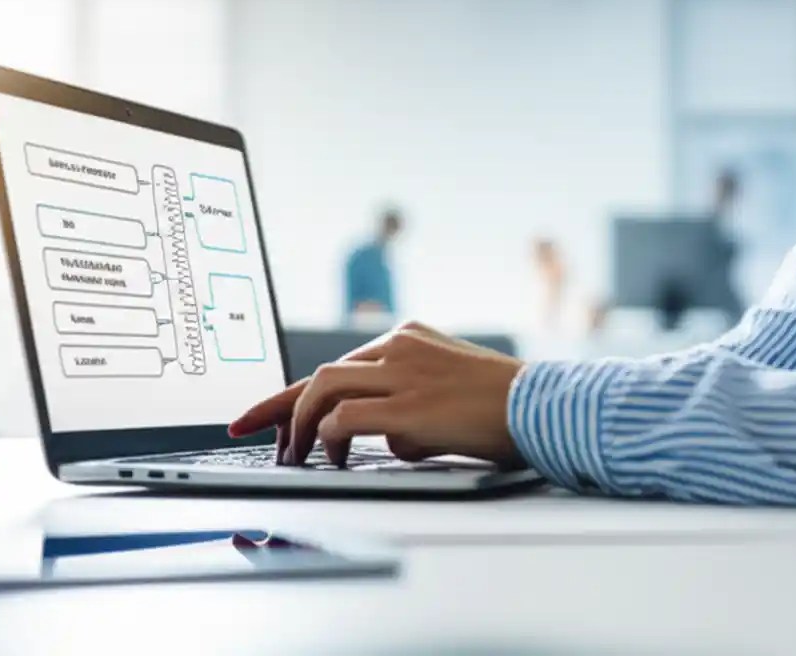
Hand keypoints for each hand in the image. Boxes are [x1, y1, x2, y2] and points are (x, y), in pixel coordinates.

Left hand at [229, 323, 525, 466]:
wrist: (542, 407)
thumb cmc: (507, 406)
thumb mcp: (449, 388)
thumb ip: (408, 400)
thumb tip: (379, 435)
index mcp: (409, 337)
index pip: (339, 364)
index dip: (293, 391)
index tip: (262, 413)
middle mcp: (400, 347)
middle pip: (318, 374)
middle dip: (279, 408)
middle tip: (253, 432)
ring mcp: (402, 373)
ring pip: (321, 389)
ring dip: (300, 425)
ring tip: (296, 455)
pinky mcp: (407, 405)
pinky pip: (344, 419)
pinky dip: (329, 439)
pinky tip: (334, 458)